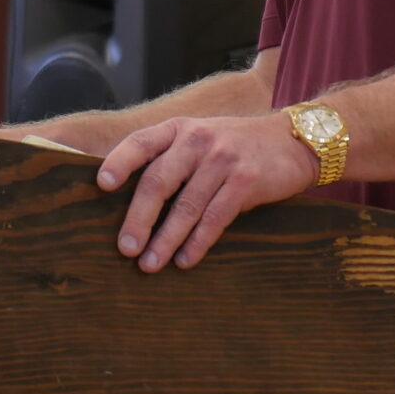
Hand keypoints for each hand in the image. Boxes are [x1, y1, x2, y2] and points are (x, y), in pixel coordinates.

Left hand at [97, 113, 317, 272]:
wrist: (292, 141)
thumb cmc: (236, 146)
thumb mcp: (201, 137)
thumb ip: (171, 158)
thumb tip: (130, 204)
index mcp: (179, 129)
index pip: (140, 143)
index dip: (119, 162)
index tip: (102, 185)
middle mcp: (197, 139)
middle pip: (158, 181)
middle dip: (139, 219)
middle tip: (125, 249)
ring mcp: (222, 159)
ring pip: (186, 206)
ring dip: (166, 240)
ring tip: (150, 264)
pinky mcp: (245, 181)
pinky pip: (215, 217)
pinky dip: (197, 242)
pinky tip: (185, 260)